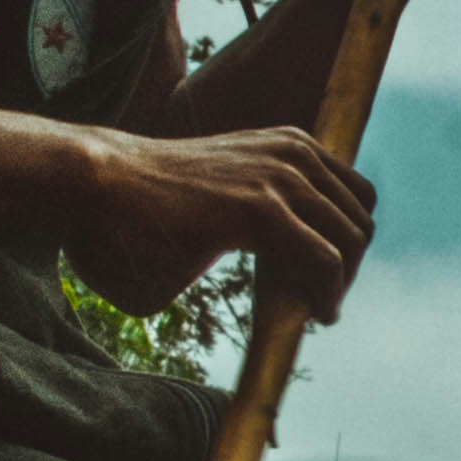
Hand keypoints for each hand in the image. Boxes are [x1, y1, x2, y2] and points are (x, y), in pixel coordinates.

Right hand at [63, 123, 375, 321]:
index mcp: (288, 146)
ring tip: (317, 308)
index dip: (351, 239)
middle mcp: (292, 153)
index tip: (327, 274)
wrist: (100, 185)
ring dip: (342, 283)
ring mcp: (279, 176)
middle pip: (360, 219)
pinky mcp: (261, 207)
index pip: (355, 195)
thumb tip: (311, 259)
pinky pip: (326, 259)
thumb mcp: (233, 191)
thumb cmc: (154, 203)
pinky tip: (315, 314)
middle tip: (322, 298)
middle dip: (352, 266)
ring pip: (351, 241)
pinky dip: (329, 292)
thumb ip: (277, 212)